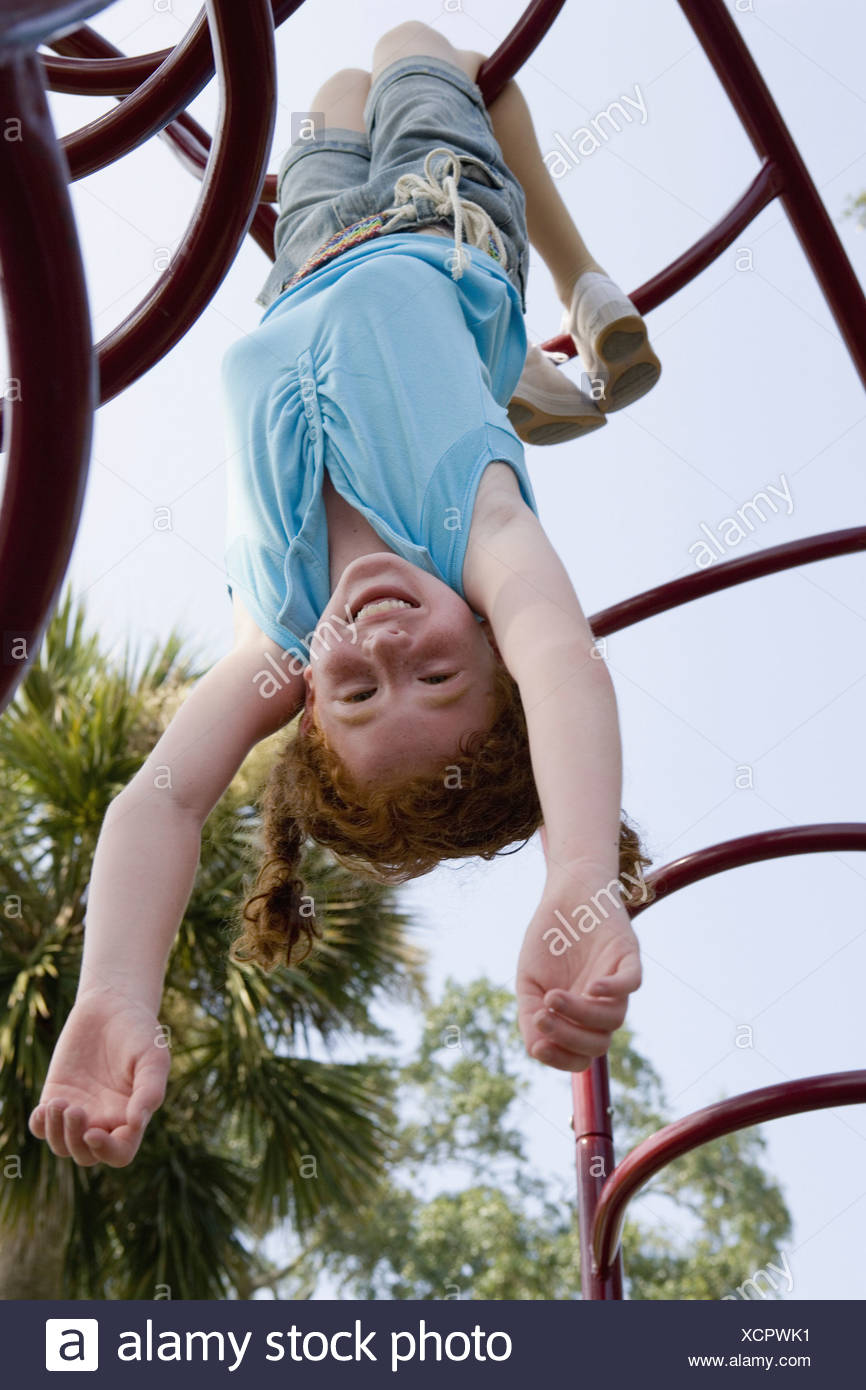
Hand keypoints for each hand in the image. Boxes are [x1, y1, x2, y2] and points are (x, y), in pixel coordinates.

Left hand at [28, 987, 169, 1166]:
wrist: (112, 1006)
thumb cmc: (139, 1032)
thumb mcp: (153, 1057)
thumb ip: (150, 1090)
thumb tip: (136, 1124)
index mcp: (130, 1117)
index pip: (119, 1153)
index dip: (106, 1152)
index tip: (92, 1132)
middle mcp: (103, 1120)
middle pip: (87, 1155)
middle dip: (75, 1141)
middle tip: (74, 1108)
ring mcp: (79, 1110)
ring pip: (62, 1145)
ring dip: (57, 1133)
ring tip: (59, 1103)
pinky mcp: (57, 1096)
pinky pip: (41, 1126)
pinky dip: (40, 1125)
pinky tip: (46, 1106)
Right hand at [516, 865, 641, 1071]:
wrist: (565, 895)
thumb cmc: (548, 940)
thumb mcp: (529, 982)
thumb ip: (530, 1016)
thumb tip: (536, 1049)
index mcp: (579, 1017)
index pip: (580, 1056)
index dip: (561, 1058)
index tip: (537, 1044)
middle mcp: (602, 1005)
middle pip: (598, 1044)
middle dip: (567, 1036)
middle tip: (541, 1015)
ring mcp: (616, 981)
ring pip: (614, 1018)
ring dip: (582, 1014)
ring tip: (553, 996)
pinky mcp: (628, 955)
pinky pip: (632, 982)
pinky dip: (616, 990)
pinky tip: (592, 987)